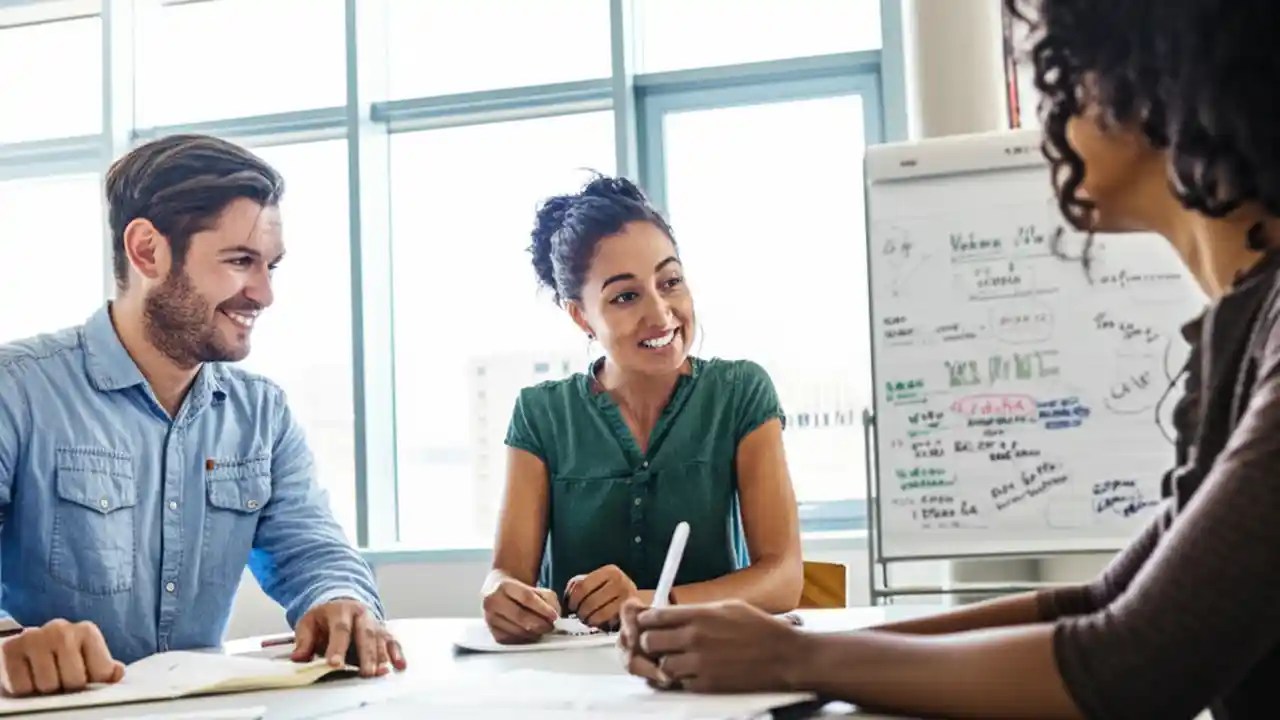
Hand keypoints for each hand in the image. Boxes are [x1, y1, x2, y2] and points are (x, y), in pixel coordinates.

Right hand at [0, 619, 123, 696]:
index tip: (85, 674)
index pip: (101, 672)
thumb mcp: (89, 657)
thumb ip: (106, 667)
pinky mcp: (11, 649)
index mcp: (87, 631)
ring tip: (45, 675)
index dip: (93, 681)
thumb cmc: (64, 654)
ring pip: (48, 686)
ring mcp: (34, 637)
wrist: (29, 643)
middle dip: (68, 686)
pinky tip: (29, 675)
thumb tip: (117, 673)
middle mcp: (61, 629)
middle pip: (74, 680)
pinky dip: (26, 688)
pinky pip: (23, 687)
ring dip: (46, 688)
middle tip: (61, 677)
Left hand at [292, 600, 405, 677]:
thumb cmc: (325, 617)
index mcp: (340, 610)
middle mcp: (361, 615)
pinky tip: (399, 664)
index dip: (338, 647)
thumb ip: (303, 641)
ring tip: (379, 673)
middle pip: (366, 635)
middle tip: (365, 672)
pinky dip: (397, 653)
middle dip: (366, 655)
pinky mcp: (383, 631)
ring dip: (381, 657)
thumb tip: (298, 657)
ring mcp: (374, 622)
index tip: (334, 663)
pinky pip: (392, 641)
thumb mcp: (308, 623)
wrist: (342, 602)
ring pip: (380, 639)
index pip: (340, 630)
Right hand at [482, 576, 560, 643]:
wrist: (497, 591)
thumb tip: (555, 616)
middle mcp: (493, 601)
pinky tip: (531, 634)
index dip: (542, 608)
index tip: (554, 616)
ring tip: (543, 630)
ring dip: (534, 633)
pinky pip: (512, 640)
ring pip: (517, 631)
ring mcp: (490, 618)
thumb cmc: (518, 590)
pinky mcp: (492, 632)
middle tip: (551, 626)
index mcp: (503, 585)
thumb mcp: (534, 587)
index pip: (526, 597)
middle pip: (521, 616)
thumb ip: (548, 599)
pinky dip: (525, 639)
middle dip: (540, 624)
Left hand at [565, 564, 638, 628]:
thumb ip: (579, 585)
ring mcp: (627, 598)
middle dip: (581, 612)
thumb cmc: (610, 592)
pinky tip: (598, 623)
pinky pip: (608, 622)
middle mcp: (621, 582)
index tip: (571, 606)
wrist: (635, 601)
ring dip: (589, 620)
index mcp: (610, 571)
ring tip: (588, 619)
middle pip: (590, 601)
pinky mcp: (630, 614)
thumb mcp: (595, 582)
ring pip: (599, 614)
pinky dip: (600, 624)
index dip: (573, 600)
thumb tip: (566, 599)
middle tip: (580, 615)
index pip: (582, 586)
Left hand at [620, 599, 808, 692]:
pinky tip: (695, 673)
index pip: (654, 616)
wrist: (784, 656)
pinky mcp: (707, 685)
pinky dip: (683, 680)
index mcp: (700, 615)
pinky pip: (680, 684)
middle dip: (651, 643)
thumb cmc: (761, 628)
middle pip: (649, 641)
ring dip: (666, 664)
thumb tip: (674, 613)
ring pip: (661, 666)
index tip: (649, 623)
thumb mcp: (728, 607)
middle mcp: (695, 637)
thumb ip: (698, 611)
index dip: (647, 620)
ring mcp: (700, 663)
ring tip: (679, 661)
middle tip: (660, 644)